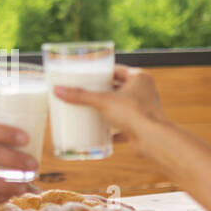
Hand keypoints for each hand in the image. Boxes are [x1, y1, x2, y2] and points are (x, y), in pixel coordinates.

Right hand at [52, 65, 167, 143]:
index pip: (116, 70)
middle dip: (101, 91)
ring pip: (121, 108)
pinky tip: (99, 132)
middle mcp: (144, 92)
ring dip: (107, 110)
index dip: (101, 72)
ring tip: (88, 110)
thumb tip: (57, 90)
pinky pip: (122, 127)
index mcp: (139, 78)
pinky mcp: (140, 127)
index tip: (86, 75)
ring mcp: (143, 110)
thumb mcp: (103, 101)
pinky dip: (111, 130)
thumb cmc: (134, 114)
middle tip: (83, 92)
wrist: (153, 140)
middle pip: (117, 88)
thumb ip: (81, 96)